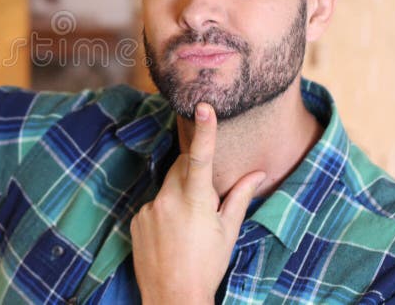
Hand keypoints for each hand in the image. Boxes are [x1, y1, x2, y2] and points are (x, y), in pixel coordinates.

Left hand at [129, 103, 264, 303]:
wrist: (173, 297)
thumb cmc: (208, 265)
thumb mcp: (228, 231)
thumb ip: (239, 197)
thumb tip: (258, 174)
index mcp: (195, 201)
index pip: (200, 158)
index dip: (204, 131)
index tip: (203, 108)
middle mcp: (167, 199)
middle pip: (180, 168)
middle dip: (193, 172)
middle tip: (205, 197)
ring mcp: (148, 209)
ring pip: (166, 189)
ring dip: (178, 198)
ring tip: (187, 229)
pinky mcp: (136, 219)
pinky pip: (153, 205)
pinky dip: (164, 212)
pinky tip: (171, 236)